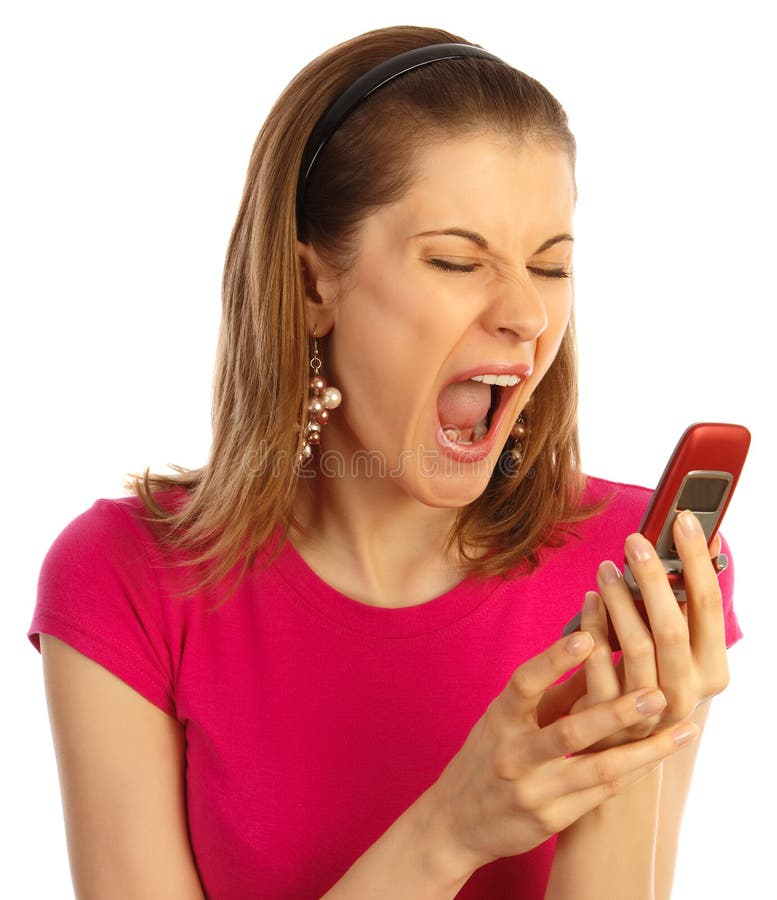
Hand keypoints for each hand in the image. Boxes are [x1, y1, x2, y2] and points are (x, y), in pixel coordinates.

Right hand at [426, 632, 698, 875]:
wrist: (457, 821)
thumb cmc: (491, 754)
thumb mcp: (508, 718)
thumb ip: (553, 690)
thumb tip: (601, 649)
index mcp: (499, 718)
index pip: (525, 683)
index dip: (553, 658)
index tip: (587, 636)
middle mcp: (512, 754)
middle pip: (569, 731)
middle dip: (617, 712)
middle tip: (655, 693)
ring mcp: (532, 790)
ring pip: (597, 769)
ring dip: (644, 750)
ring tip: (683, 730)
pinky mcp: (550, 820)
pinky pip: (602, 794)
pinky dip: (634, 772)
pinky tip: (661, 755)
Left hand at [572, 511, 728, 748]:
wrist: (622, 752)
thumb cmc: (649, 682)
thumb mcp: (675, 649)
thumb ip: (681, 606)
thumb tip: (697, 540)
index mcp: (712, 670)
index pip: (709, 606)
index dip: (696, 561)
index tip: (682, 521)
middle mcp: (687, 693)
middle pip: (673, 626)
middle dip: (654, 579)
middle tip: (635, 541)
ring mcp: (649, 711)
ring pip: (636, 646)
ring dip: (619, 602)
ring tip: (605, 569)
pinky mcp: (609, 718)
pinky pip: (599, 666)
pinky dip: (593, 628)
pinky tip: (588, 600)